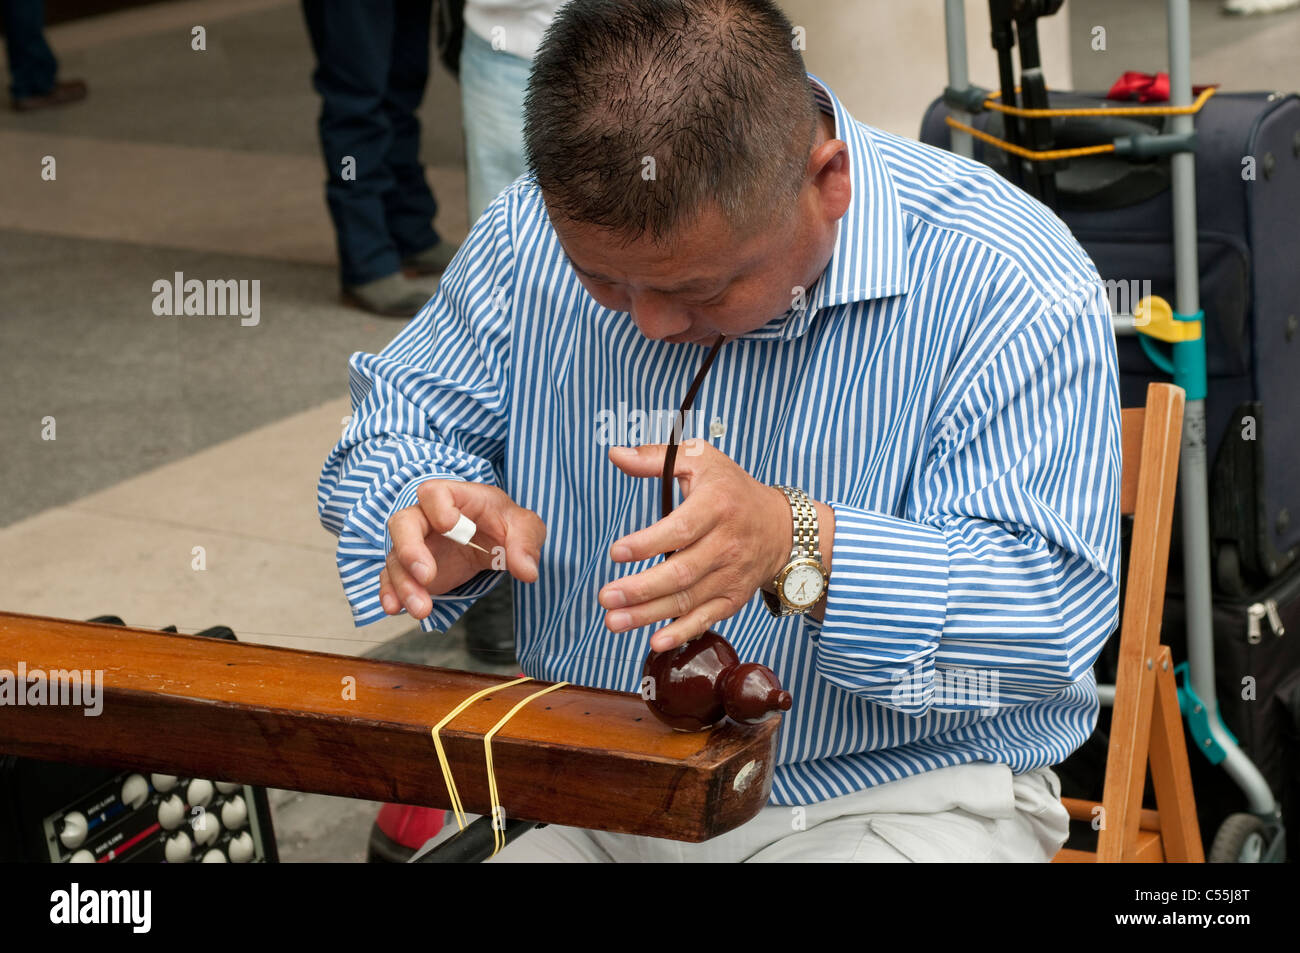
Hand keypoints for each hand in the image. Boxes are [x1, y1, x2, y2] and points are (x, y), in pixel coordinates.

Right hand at [381, 481, 546, 619]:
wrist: (494, 541)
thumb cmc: (505, 525)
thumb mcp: (525, 528)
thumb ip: (526, 543)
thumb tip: (526, 571)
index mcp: (457, 498)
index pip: (435, 492)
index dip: (438, 507)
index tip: (451, 527)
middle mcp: (428, 518)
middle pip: (403, 523)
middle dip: (409, 549)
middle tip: (426, 576)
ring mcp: (416, 544)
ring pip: (396, 558)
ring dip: (404, 584)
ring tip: (421, 609)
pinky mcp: (412, 569)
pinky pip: (392, 578)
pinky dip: (391, 593)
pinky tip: (394, 608)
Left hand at [598, 441, 792, 650]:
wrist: (782, 527)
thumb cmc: (732, 489)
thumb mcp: (700, 459)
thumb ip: (656, 457)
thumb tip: (615, 454)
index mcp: (716, 505)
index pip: (680, 529)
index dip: (648, 543)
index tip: (616, 552)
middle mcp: (726, 543)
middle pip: (681, 572)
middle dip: (641, 588)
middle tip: (606, 596)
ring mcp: (731, 574)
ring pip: (687, 599)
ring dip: (649, 614)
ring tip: (614, 620)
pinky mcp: (733, 597)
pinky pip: (706, 619)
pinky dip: (682, 633)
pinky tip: (654, 641)